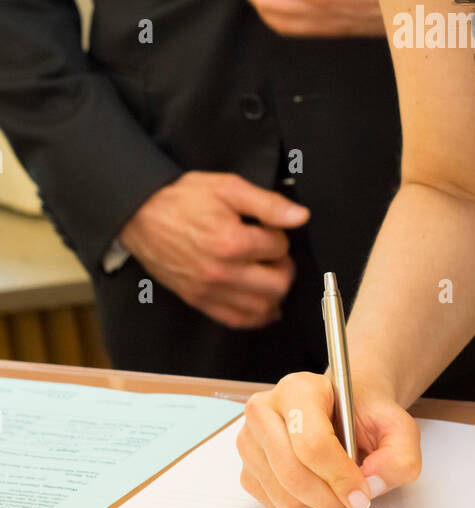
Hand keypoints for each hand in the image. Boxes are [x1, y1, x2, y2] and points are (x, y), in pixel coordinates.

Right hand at [118, 172, 309, 328]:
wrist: (140, 214)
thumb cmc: (183, 198)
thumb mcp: (228, 187)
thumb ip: (268, 204)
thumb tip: (301, 217)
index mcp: (232, 241)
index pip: (279, 248)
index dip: (279, 236)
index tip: (267, 229)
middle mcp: (222, 272)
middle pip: (278, 284)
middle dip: (284, 267)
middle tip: (274, 254)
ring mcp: (209, 290)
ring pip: (261, 308)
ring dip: (274, 293)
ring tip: (267, 274)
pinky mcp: (198, 301)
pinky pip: (236, 320)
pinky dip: (255, 315)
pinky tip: (261, 301)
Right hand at [237, 370, 420, 507]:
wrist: (344, 413)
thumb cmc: (363, 416)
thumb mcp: (396, 426)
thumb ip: (399, 454)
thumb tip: (374, 484)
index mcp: (297, 388)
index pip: (311, 442)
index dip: (340, 476)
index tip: (363, 493)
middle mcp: (263, 411)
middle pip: (292, 473)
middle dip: (331, 497)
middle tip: (356, 499)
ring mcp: (249, 442)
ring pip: (284, 496)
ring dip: (320, 505)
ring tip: (339, 488)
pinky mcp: (247, 471)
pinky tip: (320, 490)